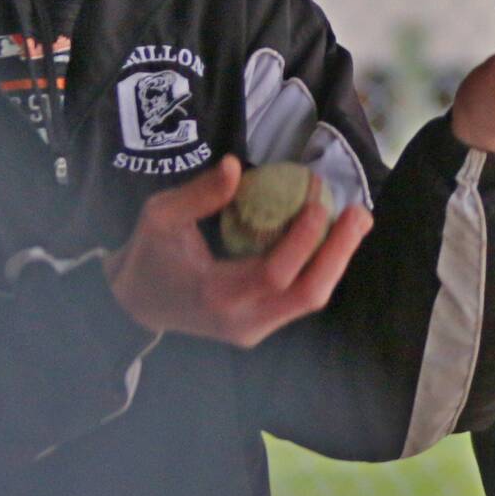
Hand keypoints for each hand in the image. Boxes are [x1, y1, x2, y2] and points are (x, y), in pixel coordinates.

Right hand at [103, 156, 372, 346]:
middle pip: (306, 294)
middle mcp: (240, 321)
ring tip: (356, 221)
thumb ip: (199, 194)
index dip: (303, 238)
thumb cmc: (149, 255)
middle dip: (338, 253)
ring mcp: (253, 330)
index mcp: (214, 295)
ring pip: (309, 299)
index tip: (319, 200)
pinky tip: (333, 237)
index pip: (273, 273)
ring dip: (336, 259)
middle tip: (358, 213)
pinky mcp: (261, 327)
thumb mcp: (160, 216)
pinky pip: (299, 298)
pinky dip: (321, 267)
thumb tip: (235, 165)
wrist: (135, 304)